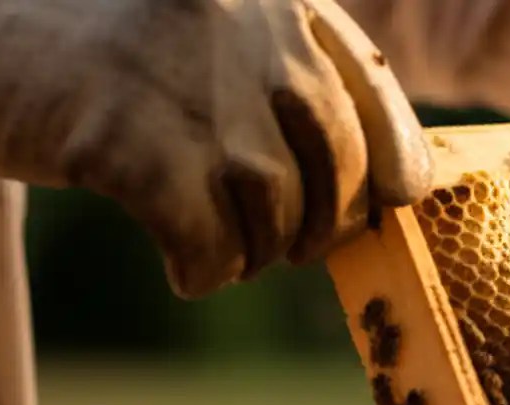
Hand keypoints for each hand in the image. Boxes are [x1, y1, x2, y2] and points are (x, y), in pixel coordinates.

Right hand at [0, 0, 432, 297]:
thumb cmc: (111, 60)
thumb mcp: (213, 39)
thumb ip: (290, 86)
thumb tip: (383, 187)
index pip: (369, 80)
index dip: (396, 152)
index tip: (398, 198)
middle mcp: (240, 29)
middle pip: (332, 158)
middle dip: (322, 221)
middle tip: (292, 247)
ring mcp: (185, 84)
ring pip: (275, 208)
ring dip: (257, 251)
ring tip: (223, 253)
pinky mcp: (126, 142)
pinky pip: (208, 241)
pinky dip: (205, 271)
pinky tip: (185, 271)